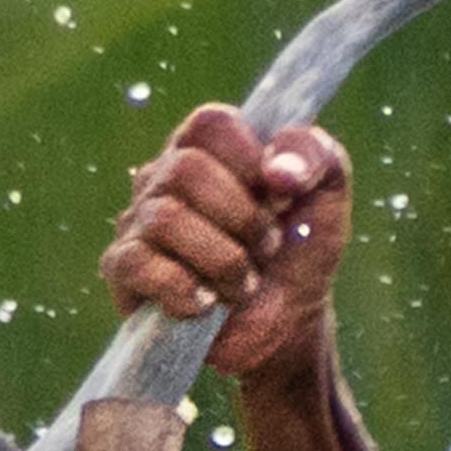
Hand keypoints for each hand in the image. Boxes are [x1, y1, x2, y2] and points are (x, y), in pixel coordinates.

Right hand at [101, 101, 352, 383]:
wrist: (285, 326)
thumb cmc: (298, 251)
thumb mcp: (326, 195)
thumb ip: (315, 156)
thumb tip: (277, 170)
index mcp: (209, 148)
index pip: (210, 124)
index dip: (250, 161)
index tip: (279, 197)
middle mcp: (165, 176)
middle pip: (185, 170)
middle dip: (242, 218)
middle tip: (267, 248)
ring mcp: (138, 221)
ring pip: (165, 218)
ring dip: (223, 261)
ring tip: (244, 284)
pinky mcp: (124, 269)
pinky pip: (139, 265)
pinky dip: (185, 290)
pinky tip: (207, 304)